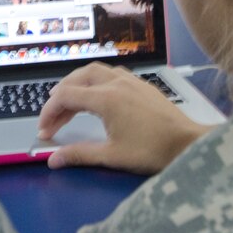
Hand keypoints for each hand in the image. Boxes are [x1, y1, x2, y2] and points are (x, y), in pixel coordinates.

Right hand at [37, 62, 212, 173]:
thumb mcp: (112, 156)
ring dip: (77, 85)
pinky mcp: (142, 84)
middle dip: (60, 97)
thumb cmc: (152, 151)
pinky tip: (97, 98)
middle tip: (52, 120)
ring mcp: (131, 80)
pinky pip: (111, 74)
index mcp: (106, 98)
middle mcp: (116, 83)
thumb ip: (79, 154)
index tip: (44, 132)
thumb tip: (52, 160)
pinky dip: (95, 82)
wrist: (188, 143)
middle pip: (77, 79)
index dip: (49, 113)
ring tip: (69, 104)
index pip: (66, 96)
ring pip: (94, 71)